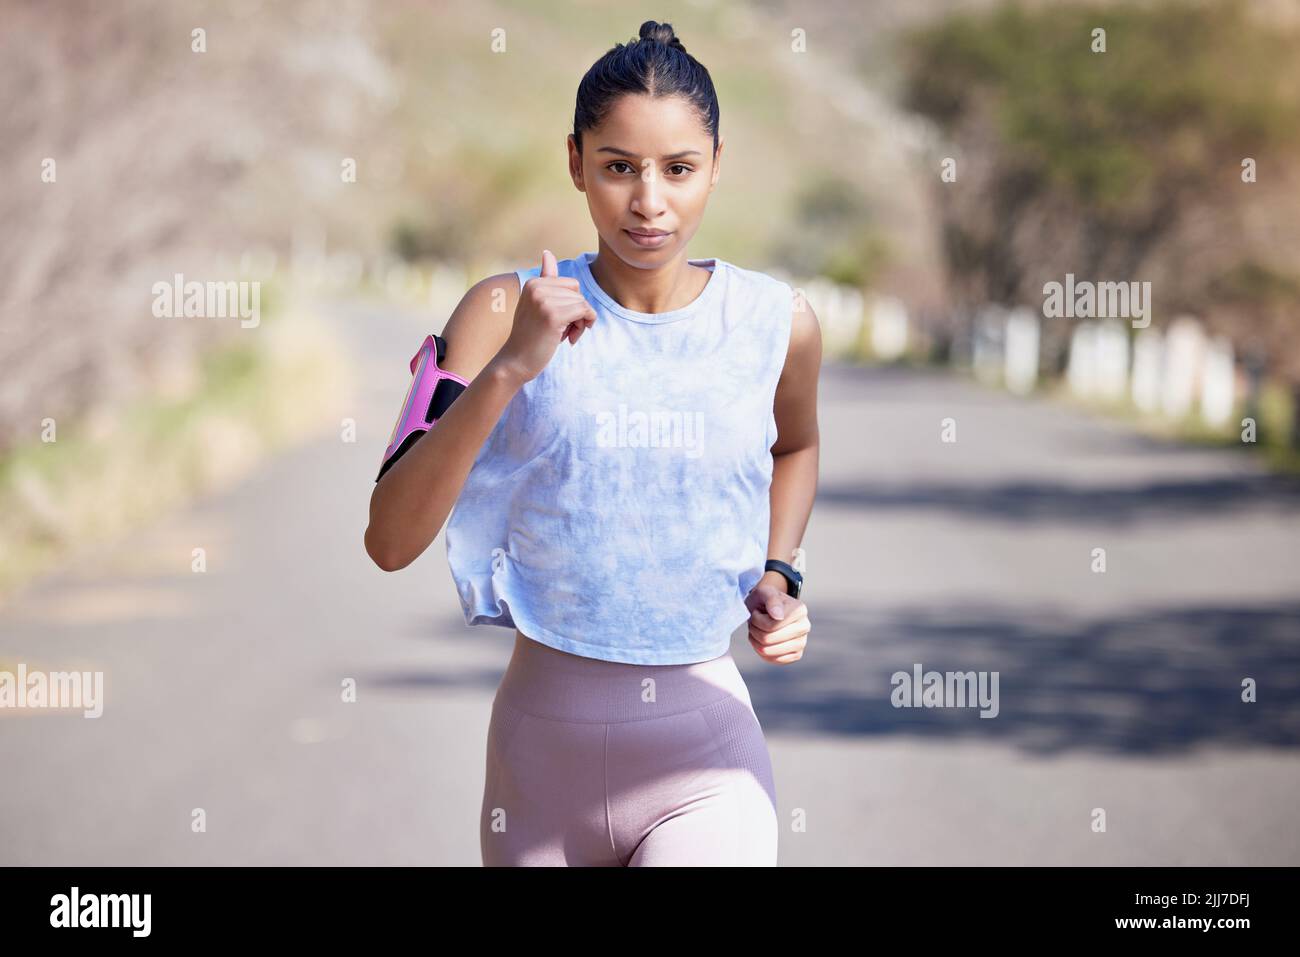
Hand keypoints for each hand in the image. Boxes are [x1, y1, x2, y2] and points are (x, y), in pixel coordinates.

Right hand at [495, 249, 597, 382]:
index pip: (571, 285)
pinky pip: (585, 312)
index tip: (559, 320)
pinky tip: (569, 338)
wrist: (515, 362)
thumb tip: (547, 252)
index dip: (571, 304)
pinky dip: (584, 326)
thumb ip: (545, 279)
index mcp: (533, 283)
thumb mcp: (535, 303)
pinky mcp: (553, 316)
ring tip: (564, 335)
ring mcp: (544, 301)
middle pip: (578, 293)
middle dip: (576, 312)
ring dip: (580, 322)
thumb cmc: (529, 336)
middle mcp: (537, 288)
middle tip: (562, 330)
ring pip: (583, 303)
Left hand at [744, 573, 809, 663]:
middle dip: (754, 630)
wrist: (766, 609)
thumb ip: (772, 600)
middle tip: (754, 622)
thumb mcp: (765, 592)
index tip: (757, 612)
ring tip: (757, 630)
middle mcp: (805, 626)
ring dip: (755, 641)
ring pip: (767, 651)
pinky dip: (761, 651)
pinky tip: (762, 640)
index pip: (771, 625)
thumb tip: (778, 616)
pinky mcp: (796, 655)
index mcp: (800, 610)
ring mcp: (802, 642)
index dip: (756, 620)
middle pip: (768, 639)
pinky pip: (772, 660)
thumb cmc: (765, 600)